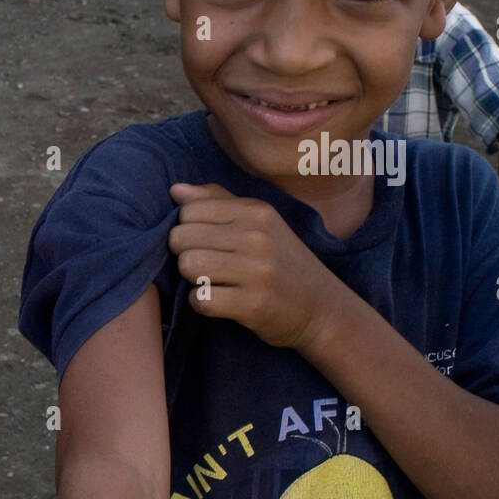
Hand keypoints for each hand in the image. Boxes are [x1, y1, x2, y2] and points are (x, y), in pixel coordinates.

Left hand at [167, 182, 341, 349]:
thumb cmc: (282, 263)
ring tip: (211, 282)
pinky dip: (201, 303)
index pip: (189, 211)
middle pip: (181, 238)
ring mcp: (257, 271)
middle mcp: (257, 236)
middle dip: (184, 254)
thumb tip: (176, 190)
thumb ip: (218, 202)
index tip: (205, 243)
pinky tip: (219, 301)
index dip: (187, 229)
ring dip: (191, 279)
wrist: (323, 308)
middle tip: (206, 266)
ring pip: (188, 265)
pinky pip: (199, 299)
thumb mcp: (260, 224)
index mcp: (257, 211)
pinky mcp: (253, 304)